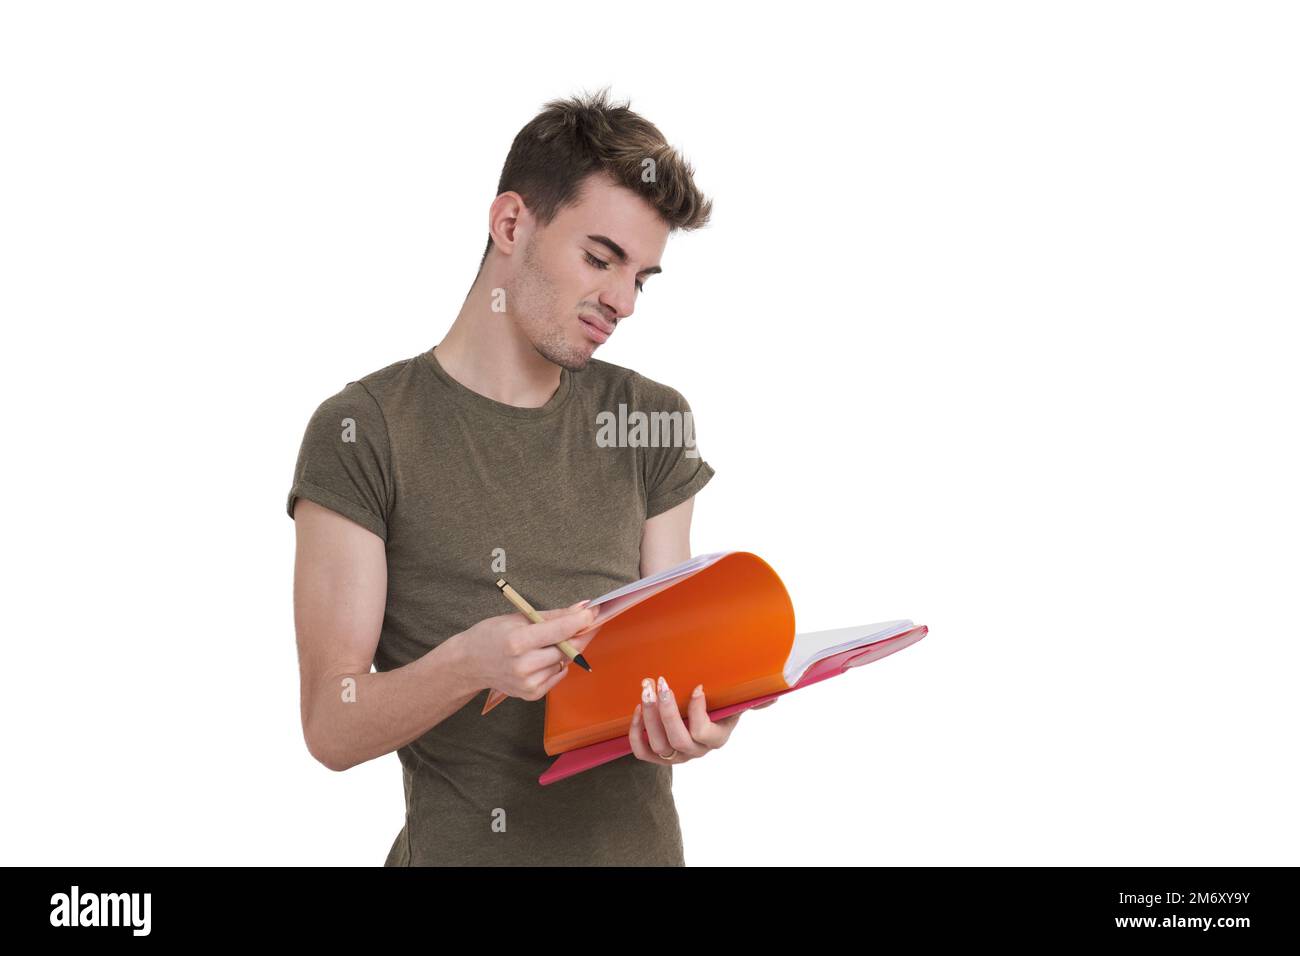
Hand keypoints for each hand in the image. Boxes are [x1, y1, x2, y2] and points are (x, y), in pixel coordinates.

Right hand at [454, 600, 597, 700]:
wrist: (469, 664)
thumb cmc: (492, 635)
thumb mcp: (518, 618)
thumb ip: (553, 616)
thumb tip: (582, 609)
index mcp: (517, 641)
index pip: (560, 631)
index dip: (581, 621)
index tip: (594, 611)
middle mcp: (523, 665)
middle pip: (568, 649)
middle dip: (580, 634)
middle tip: (587, 623)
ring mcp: (528, 682)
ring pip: (565, 662)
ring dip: (566, 650)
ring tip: (548, 642)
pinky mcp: (531, 694)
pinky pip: (558, 675)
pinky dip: (557, 665)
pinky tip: (542, 658)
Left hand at [629, 675, 777, 765]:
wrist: (696, 720)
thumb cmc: (718, 705)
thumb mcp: (736, 701)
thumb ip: (754, 699)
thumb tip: (774, 696)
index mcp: (716, 738)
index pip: (704, 732)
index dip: (697, 711)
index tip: (697, 686)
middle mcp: (695, 752)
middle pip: (677, 739)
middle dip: (666, 709)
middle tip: (660, 681)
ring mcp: (675, 756)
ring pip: (658, 743)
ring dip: (649, 715)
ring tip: (646, 689)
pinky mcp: (657, 755)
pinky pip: (642, 752)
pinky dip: (636, 733)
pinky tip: (636, 710)